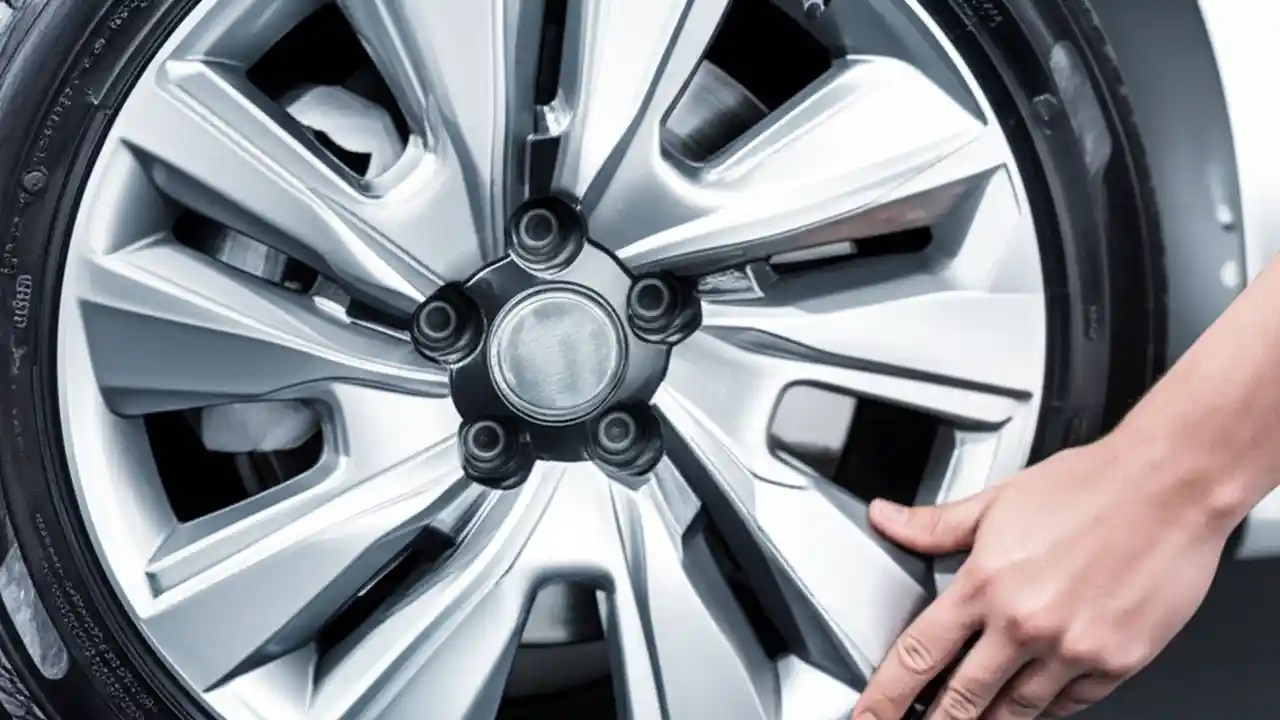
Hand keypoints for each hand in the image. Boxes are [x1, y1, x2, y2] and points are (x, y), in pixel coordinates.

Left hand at [851, 438, 1235, 718]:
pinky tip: (1031, 704)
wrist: (1171, 485)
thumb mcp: (998, 501)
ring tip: (971, 719)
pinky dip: (1045, 708)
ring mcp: (1072, 649)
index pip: (919, 654)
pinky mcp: (1116, 662)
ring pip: (1015, 711)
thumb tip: (886, 519)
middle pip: (962, 698)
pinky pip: (1068, 704)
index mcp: (986, 583)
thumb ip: (935, 524)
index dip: (886, 696)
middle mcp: (1025, 623)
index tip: (869, 717)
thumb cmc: (1092, 487)